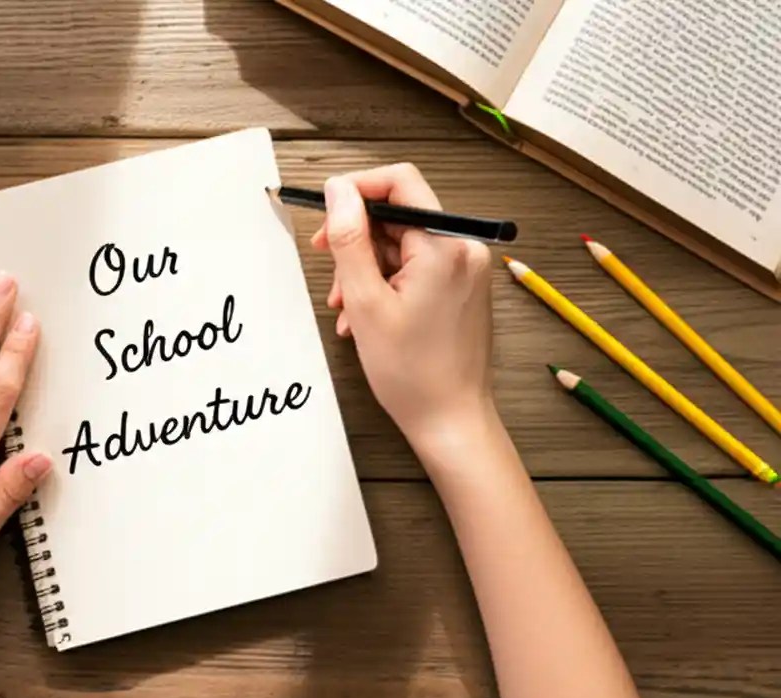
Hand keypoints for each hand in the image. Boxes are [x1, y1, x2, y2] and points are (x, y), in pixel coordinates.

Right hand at [313, 164, 494, 445]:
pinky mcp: (461, 287)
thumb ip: (349, 239)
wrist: (450, 421)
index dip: (357, 190)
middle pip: (399, 215)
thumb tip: (338, 190)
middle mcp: (464, 249)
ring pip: (402, 244)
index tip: (327, 213)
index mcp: (444, 246)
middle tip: (328, 267)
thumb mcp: (365, 301)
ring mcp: (466, 269)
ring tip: (346, 307)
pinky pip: (416, 267)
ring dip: (367, 268)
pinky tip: (365, 316)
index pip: (400, 182)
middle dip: (357, 240)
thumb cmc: (412, 373)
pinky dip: (386, 283)